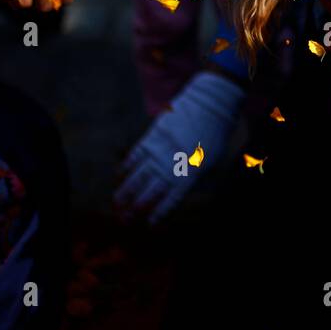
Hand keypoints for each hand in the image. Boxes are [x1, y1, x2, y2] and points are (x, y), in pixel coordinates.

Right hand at [114, 71, 244, 224]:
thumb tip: (180, 194)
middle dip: (136, 207)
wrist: (208, 105)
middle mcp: (172, 165)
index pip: (171, 200)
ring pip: (138, 176)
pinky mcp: (152, 136)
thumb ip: (196, 179)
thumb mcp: (211, 161)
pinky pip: (135, 155)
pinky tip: (119, 175)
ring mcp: (159, 151)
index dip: (159, 213)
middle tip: (126, 219)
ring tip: (117, 202)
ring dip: (126, 190)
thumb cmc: (213, 136)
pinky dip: (126, 166)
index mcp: (190, 174)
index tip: (149, 223)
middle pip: (149, 192)